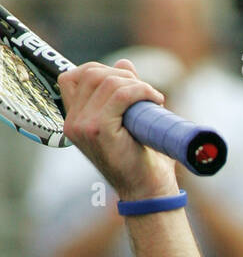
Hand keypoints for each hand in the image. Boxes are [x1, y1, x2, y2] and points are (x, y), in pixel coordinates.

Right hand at [57, 59, 177, 200]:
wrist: (149, 194)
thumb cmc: (142, 161)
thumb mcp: (128, 121)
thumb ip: (122, 92)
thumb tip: (124, 63)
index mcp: (74, 120)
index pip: (72, 77)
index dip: (101, 71)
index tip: (128, 83)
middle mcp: (73, 123)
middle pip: (91, 73)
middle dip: (122, 75)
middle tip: (145, 91)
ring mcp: (84, 127)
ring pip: (107, 81)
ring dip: (135, 83)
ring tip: (152, 98)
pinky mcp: (100, 131)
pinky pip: (121, 95)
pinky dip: (141, 91)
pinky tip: (156, 100)